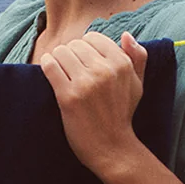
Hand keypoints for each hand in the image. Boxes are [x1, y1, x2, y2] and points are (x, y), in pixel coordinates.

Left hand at [39, 31, 148, 178]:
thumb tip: (126, 35)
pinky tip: (50, 71)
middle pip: (75, 44)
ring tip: (62, 72)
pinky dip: (47, 65)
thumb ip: (137, 58)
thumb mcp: (137, 85)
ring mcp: (86, 83)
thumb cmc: (122, 114)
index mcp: (122, 64)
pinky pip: (50, 66)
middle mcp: (105, 71)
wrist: (111, 148)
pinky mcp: (68, 96)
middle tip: (72, 70)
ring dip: (57, 59)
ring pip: (61, 52)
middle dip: (71, 54)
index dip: (86, 47)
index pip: (93, 37)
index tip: (84, 61)